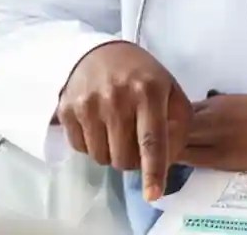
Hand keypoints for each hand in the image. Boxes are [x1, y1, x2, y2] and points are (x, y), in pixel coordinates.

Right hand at [57, 42, 191, 200]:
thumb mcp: (169, 89)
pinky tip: (97, 125)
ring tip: (116, 131)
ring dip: (111, 153)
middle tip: (134, 142)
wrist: (97, 52)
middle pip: (124, 158)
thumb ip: (179, 124)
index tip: (153, 195)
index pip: (152, 140)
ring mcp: (89, 103)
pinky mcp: (67, 109)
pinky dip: (92, 145)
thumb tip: (170, 161)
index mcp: (148, 91)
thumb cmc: (140, 75)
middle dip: (132, 161)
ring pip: (101, 158)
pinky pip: (81, 148)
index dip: (153, 171)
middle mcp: (117, 97)